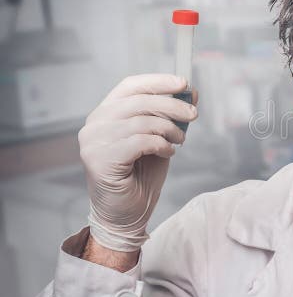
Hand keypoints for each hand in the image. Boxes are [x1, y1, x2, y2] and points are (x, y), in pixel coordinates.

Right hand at [79, 74, 197, 251]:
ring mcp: (93, 142)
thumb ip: (168, 117)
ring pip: (141, 121)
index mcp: (105, 114)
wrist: (126, 215)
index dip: (158, 81)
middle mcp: (95, 124)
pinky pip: (139, 141)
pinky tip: (168, 152)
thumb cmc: (140, 176)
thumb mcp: (159, 139)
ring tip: (179, 141)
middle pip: (139, 101)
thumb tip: (191, 93)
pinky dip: (161, 144)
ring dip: (169, 129)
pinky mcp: (99, 159)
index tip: (184, 83)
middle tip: (193, 115)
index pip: (130, 86)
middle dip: (172, 105)